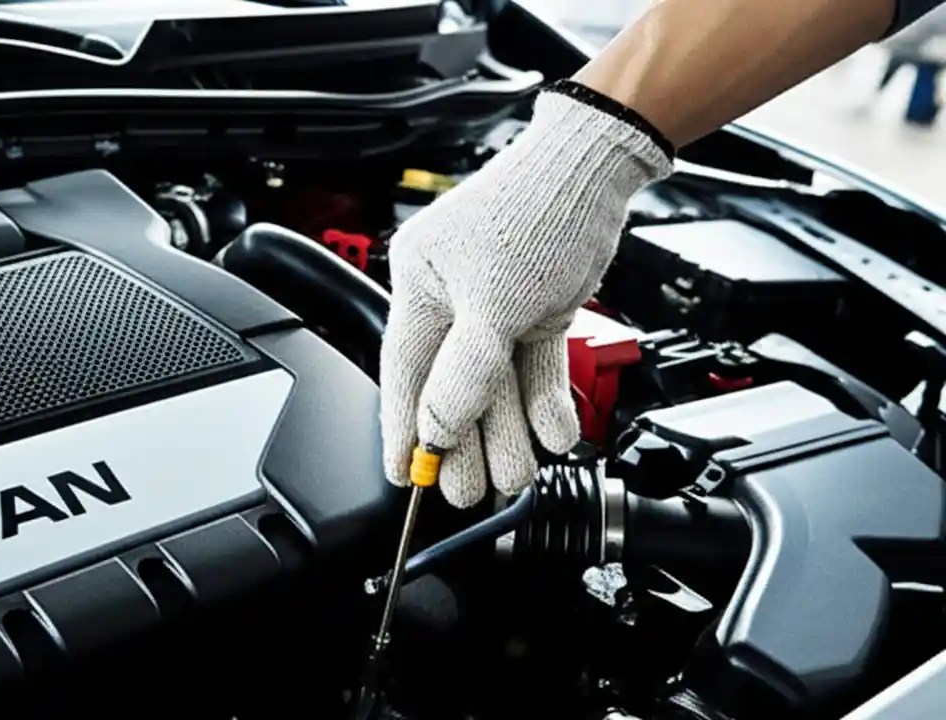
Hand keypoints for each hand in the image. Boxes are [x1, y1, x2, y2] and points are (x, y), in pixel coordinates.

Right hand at [379, 86, 672, 507]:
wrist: (595, 169)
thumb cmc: (536, 210)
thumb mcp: (496, 301)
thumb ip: (465, 371)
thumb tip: (436, 425)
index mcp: (421, 283)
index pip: (405, 370)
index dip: (404, 426)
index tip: (404, 473)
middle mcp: (454, 296)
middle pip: (454, 385)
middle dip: (465, 441)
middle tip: (467, 490)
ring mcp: (498, 304)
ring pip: (498, 383)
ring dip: (509, 430)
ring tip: (515, 474)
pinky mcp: (537, 307)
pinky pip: (533, 366)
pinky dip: (542, 399)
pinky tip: (552, 433)